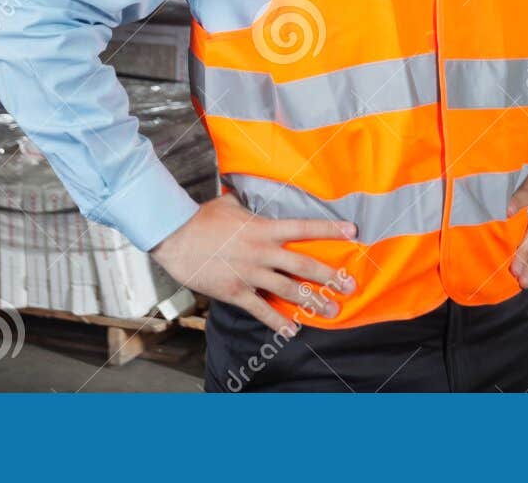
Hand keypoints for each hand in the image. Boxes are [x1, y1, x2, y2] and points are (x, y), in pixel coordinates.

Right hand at [149, 193, 356, 335]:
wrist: (174, 237)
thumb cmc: (201, 218)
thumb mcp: (230, 204)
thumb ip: (248, 205)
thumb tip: (252, 196)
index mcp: (264, 228)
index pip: (304, 228)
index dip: (330, 230)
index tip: (353, 232)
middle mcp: (262, 252)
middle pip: (303, 265)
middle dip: (330, 276)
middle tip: (350, 285)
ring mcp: (250, 273)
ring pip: (288, 290)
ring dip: (312, 302)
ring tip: (331, 311)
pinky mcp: (235, 291)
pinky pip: (261, 310)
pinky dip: (277, 322)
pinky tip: (292, 330)